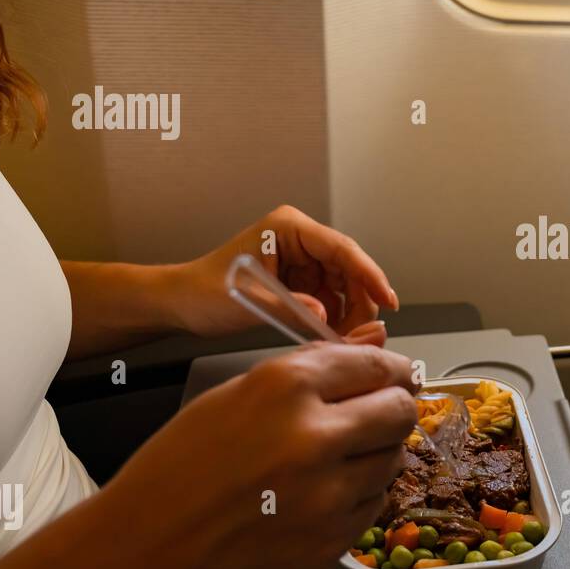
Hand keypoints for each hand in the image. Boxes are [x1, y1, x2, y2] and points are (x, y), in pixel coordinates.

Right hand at [102, 343, 417, 568]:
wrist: (144, 552)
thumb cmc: (177, 472)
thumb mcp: (232, 396)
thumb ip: (304, 374)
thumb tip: (363, 360)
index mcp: (285, 388)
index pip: (376, 366)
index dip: (394, 369)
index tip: (400, 374)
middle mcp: (314, 437)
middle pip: (399, 411)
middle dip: (396, 407)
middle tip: (383, 411)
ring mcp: (328, 495)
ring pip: (392, 460)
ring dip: (377, 452)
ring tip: (337, 457)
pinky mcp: (331, 541)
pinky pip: (373, 505)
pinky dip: (360, 495)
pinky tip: (324, 493)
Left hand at [172, 204, 399, 339]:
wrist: (182, 303)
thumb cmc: (204, 290)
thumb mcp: (248, 299)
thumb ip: (290, 307)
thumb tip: (326, 317)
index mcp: (289, 228)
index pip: (342, 249)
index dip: (369, 275)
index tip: (387, 300)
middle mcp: (301, 241)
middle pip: (350, 269)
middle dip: (360, 302)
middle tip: (364, 334)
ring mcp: (303, 261)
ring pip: (345, 287)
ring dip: (350, 314)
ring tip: (346, 340)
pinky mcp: (302, 282)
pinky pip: (331, 300)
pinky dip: (336, 319)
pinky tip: (334, 337)